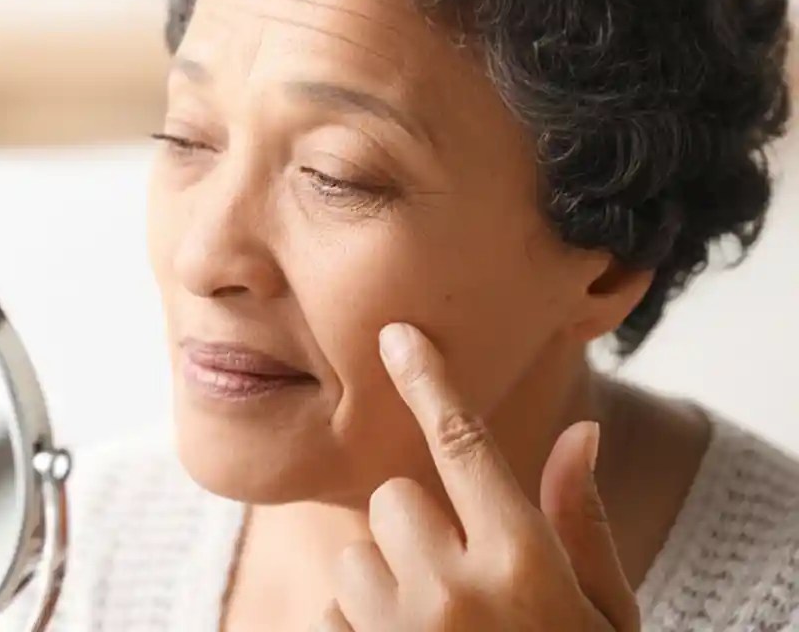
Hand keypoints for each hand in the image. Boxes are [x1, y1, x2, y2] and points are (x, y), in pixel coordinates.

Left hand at [319, 323, 638, 631]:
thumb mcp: (607, 613)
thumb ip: (583, 525)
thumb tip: (581, 433)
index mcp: (522, 563)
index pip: (463, 445)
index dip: (428, 384)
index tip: (396, 337)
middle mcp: (452, 591)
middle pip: (393, 498)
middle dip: (417, 527)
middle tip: (462, 582)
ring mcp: (395, 630)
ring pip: (355, 557)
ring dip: (385, 582)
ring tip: (436, 629)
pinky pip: (332, 612)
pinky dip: (362, 627)